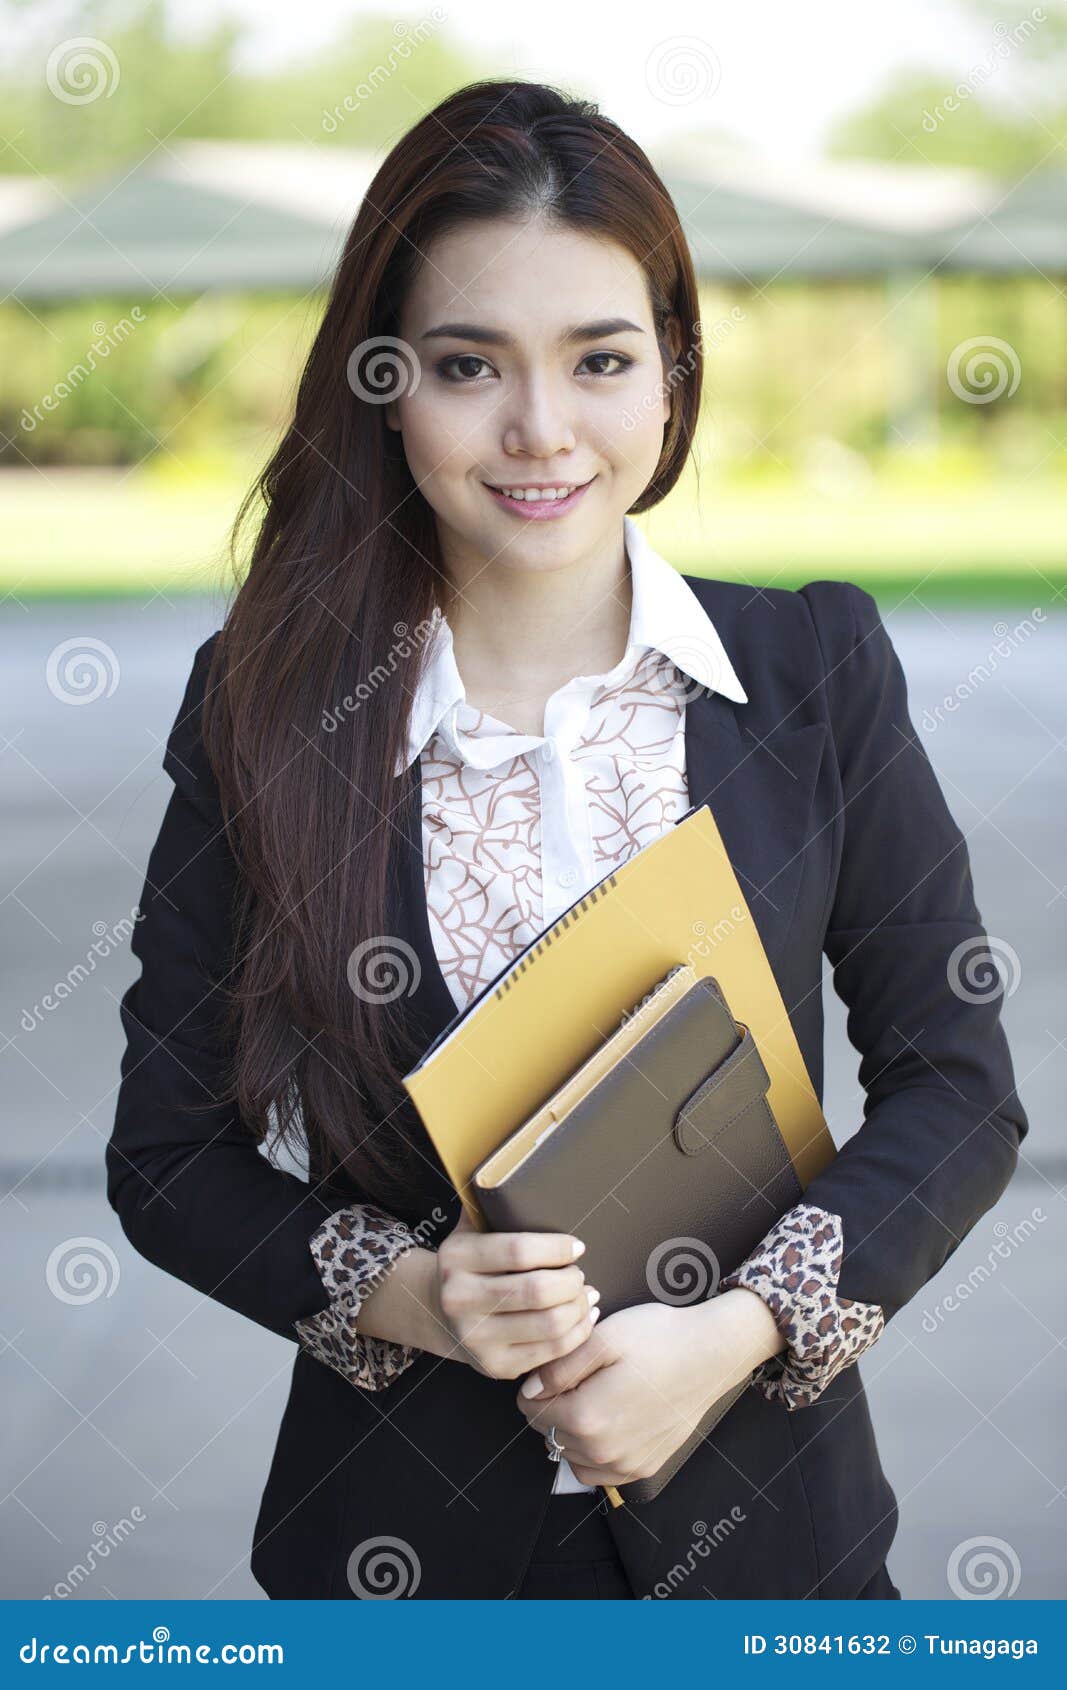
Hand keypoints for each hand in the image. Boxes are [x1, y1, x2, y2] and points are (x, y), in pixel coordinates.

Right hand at [429, 1207, 600, 1380]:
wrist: (437, 1312)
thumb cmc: (469, 1262)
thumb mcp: (470, 1229)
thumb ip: (491, 1205)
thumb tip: (521, 1171)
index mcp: (455, 1258)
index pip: (518, 1251)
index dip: (556, 1247)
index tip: (576, 1245)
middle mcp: (459, 1300)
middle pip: (537, 1291)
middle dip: (571, 1280)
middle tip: (579, 1273)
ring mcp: (476, 1338)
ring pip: (549, 1325)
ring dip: (579, 1307)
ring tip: (586, 1293)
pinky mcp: (494, 1366)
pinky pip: (550, 1352)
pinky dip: (577, 1333)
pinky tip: (583, 1316)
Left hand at [514, 1291, 776, 1486]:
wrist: (712, 1354)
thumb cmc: (659, 1338)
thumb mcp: (604, 1337)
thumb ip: (560, 1367)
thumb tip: (530, 1390)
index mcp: (587, 1418)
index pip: (531, 1410)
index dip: (536, 1385)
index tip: (555, 1367)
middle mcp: (603, 1452)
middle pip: (549, 1433)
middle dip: (552, 1406)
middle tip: (576, 1375)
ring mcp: (625, 1465)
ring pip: (571, 1455)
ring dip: (570, 1431)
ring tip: (592, 1395)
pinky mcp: (644, 1468)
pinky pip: (599, 1471)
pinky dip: (593, 1451)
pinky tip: (608, 1420)